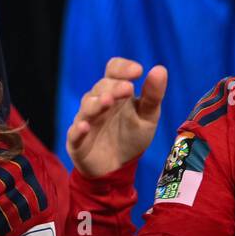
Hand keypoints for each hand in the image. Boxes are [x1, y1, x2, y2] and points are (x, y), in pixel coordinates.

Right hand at [66, 58, 166, 178]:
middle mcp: (97, 102)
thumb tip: (160, 69)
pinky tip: (85, 127)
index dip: (122, 68)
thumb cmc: (132, 136)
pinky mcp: (77, 140)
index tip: (137, 71)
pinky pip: (74, 133)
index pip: (113, 71)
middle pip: (100, 87)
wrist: (117, 166)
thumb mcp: (148, 116)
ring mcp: (85, 120)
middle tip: (127, 89)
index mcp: (115, 91)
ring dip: (96, 104)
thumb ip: (153, 95)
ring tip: (108, 101)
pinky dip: (78, 129)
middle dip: (113, 87)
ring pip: (87, 107)